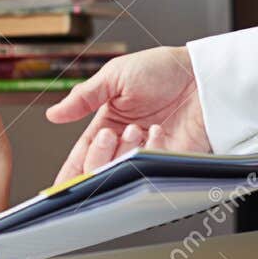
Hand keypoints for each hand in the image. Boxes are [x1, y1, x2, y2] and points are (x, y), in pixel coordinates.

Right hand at [43, 46, 209, 182]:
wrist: (204, 74)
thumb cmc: (164, 69)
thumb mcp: (116, 76)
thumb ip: (84, 97)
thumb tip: (53, 115)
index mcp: (107, 125)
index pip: (82, 156)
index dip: (70, 174)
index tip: (59, 189)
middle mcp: (125, 144)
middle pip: (98, 170)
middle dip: (99, 155)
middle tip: (111, 134)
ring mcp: (147, 154)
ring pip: (121, 173)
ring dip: (125, 151)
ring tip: (139, 128)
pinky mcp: (169, 161)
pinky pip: (150, 170)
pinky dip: (150, 150)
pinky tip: (158, 130)